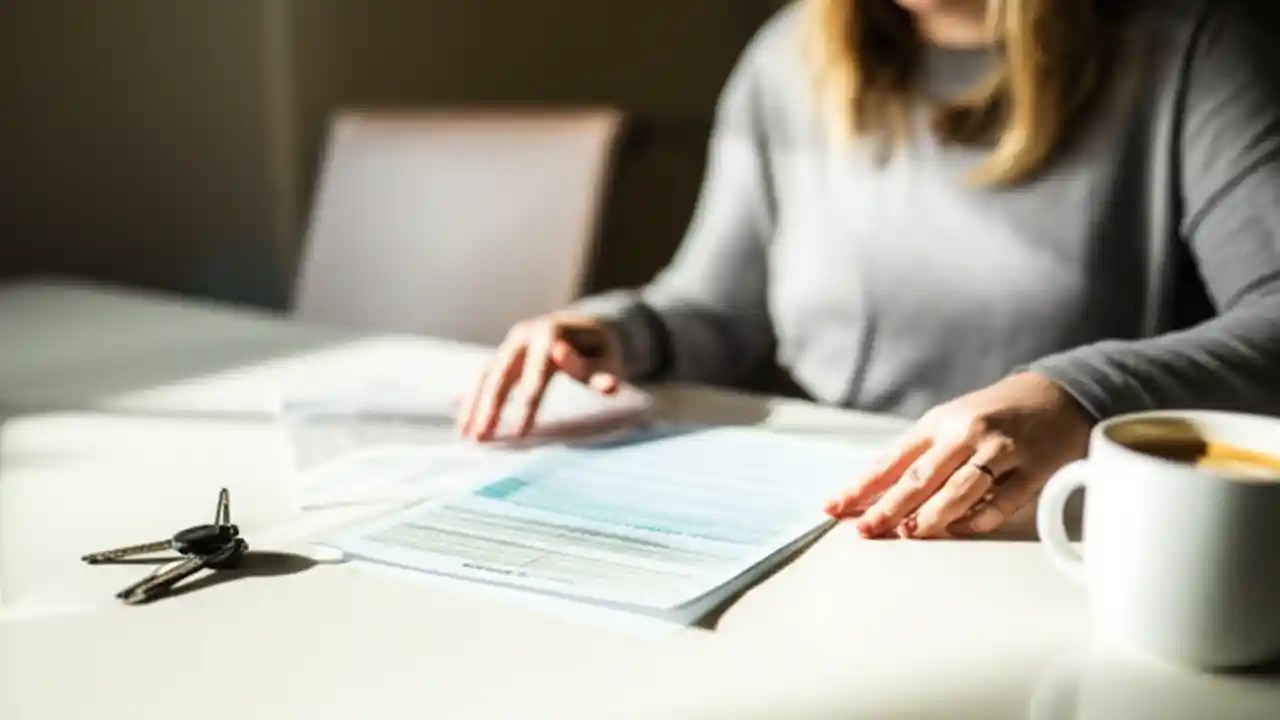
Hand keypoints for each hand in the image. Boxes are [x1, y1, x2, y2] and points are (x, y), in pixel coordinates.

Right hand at [458, 313, 623, 441]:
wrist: (584, 326)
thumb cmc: (602, 350)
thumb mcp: (609, 359)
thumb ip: (598, 372)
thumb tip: (593, 379)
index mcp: (550, 331)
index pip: (536, 370)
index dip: (528, 402)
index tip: (522, 433)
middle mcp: (523, 335)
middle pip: (503, 373)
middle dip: (492, 407)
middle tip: (483, 439)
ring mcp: (510, 344)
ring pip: (486, 375)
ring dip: (475, 406)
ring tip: (468, 437)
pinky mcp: (504, 356)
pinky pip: (483, 378)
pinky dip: (472, 401)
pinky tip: (464, 426)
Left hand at [825, 372, 1091, 538]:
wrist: (1055, 396)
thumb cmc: (992, 416)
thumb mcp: (950, 423)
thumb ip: (920, 458)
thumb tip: (876, 498)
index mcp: (937, 423)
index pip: (891, 459)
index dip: (860, 486)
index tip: (833, 507)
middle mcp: (965, 433)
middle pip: (920, 476)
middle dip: (888, 507)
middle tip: (866, 530)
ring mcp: (1001, 449)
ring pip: (959, 488)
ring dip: (931, 515)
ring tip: (908, 534)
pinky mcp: (1034, 468)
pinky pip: (1003, 500)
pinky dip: (979, 518)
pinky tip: (959, 530)